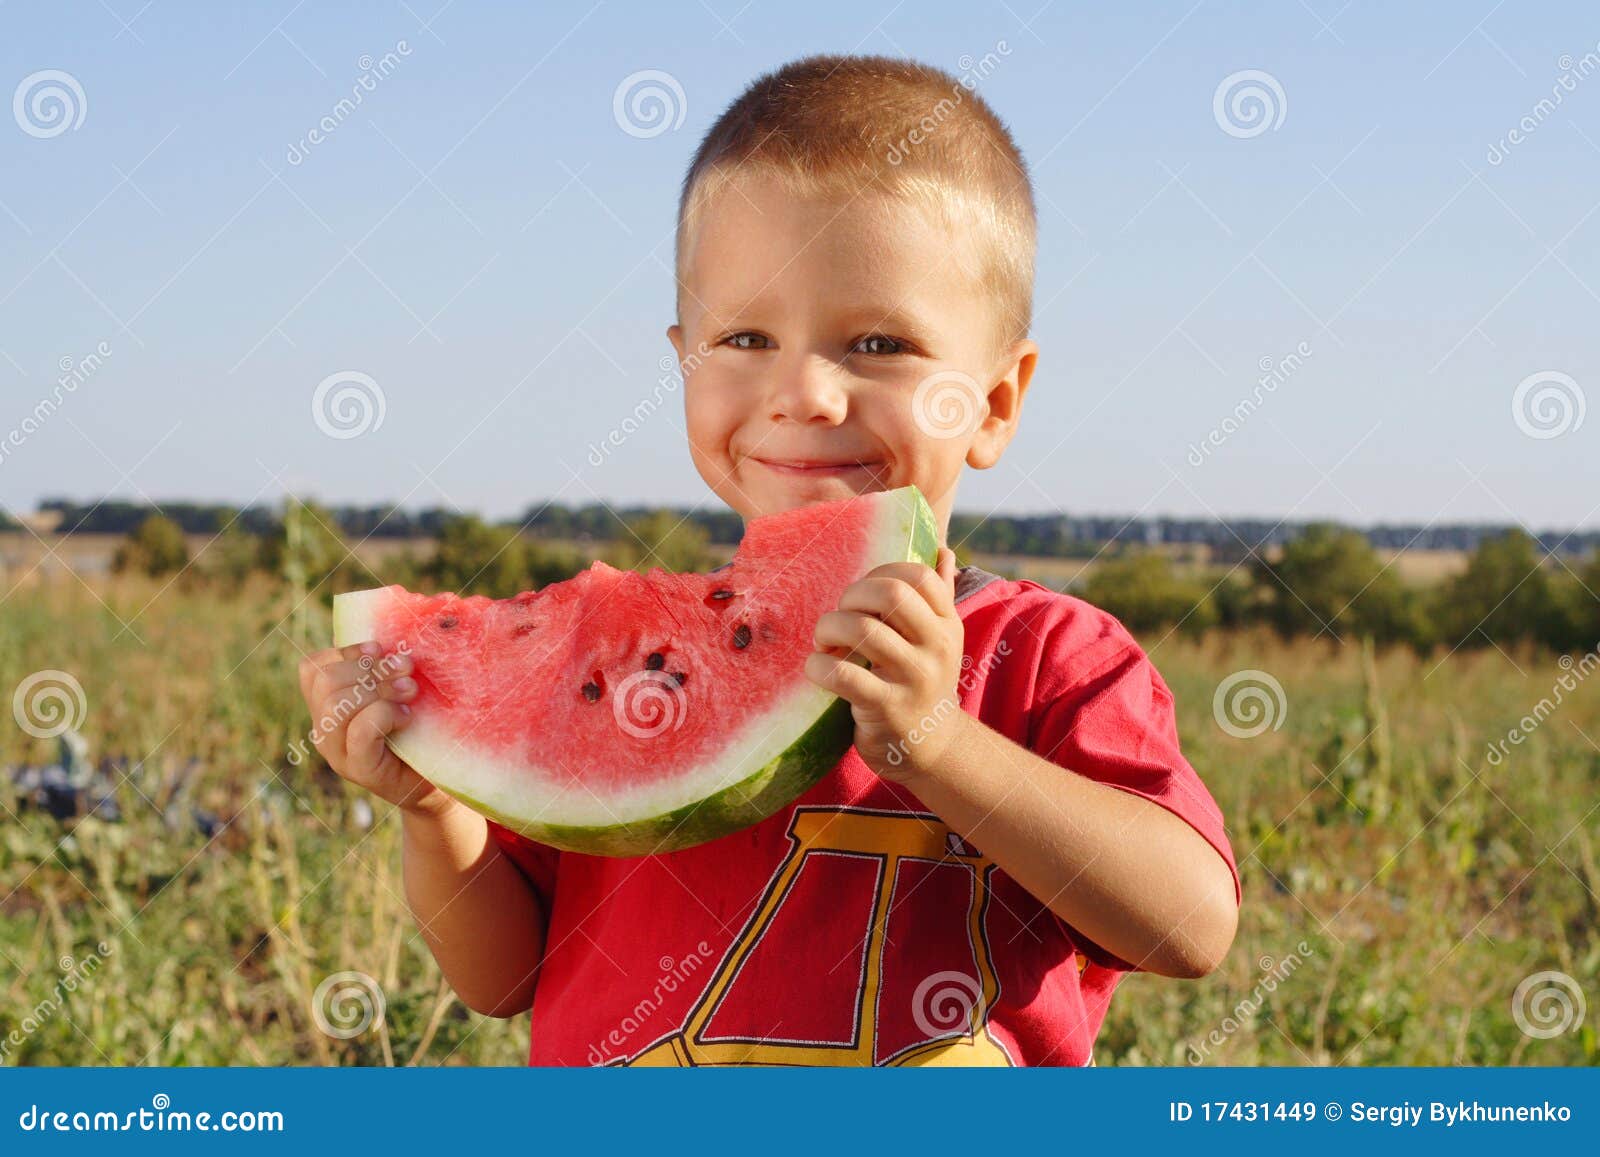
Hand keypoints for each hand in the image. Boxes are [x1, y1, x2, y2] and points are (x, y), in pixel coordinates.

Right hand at [296, 641, 456, 815]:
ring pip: (337, 704)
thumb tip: (393, 630)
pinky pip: (361, 729)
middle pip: (326, 681)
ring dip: (380, 689)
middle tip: (406, 670)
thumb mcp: (400, 691)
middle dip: (370, 668)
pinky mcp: (359, 769)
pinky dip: (387, 714)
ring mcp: (338, 752)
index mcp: (328, 706)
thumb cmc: (421, 730)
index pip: (313, 668)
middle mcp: (326, 729)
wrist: (438, 781)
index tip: (378, 650)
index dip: (345, 651)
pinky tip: (408, 716)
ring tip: (411, 691)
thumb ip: (384, 668)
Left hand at [804, 546, 967, 781]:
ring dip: (829, 628)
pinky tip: (816, 669)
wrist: (931, 750)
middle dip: (852, 595)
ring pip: (863, 630)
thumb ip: (940, 596)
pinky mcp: (888, 708)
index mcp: (948, 624)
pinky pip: (844, 676)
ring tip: (824, 642)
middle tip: (839, 613)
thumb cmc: (923, 685)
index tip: (862, 593)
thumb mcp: (940, 641)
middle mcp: (937, 647)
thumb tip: (941, 551)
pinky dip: (819, 667)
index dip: (881, 572)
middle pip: (890, 594)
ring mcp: (914, 678)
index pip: (919, 576)